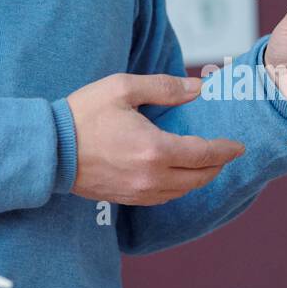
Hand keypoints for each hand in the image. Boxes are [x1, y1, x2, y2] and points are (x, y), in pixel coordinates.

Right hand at [66, 73, 244, 204]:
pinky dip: (179, 188)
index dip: (226, 150)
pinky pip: (164, 198)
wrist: (48, 149)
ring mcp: (138, 192)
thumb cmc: (82, 115)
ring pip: (183, 192)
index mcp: (154, 149)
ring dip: (200, 179)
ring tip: (207, 164)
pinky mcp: (126, 199)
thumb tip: (198, 88)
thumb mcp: (123, 88)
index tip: (238, 145)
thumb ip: (165, 87)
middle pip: (199, 178)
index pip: (204, 154)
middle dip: (218, 166)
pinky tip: (179, 176)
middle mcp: (150, 177)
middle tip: (227, 154)